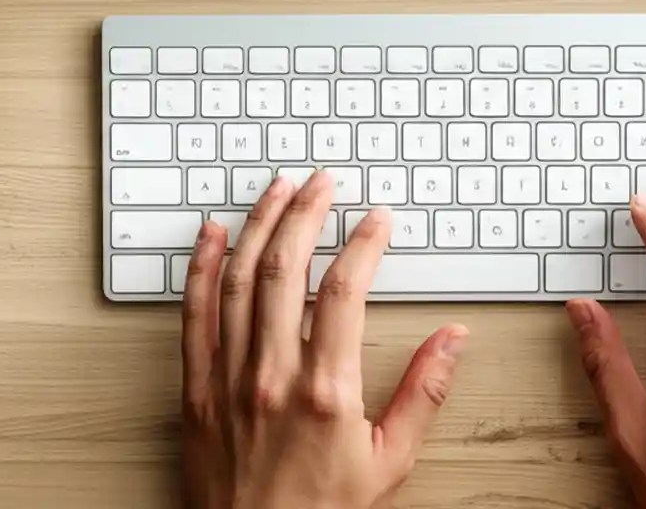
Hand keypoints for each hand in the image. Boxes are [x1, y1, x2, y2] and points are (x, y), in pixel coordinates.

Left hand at [181, 173, 468, 508]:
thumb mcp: (392, 462)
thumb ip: (424, 393)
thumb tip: (453, 340)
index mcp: (326, 391)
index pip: (345, 289)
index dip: (363, 242)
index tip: (377, 219)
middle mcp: (272, 376)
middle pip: (285, 269)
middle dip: (306, 213)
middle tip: (323, 183)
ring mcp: (228, 380)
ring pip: (237, 281)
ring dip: (257, 226)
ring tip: (277, 191)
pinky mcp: (195, 391)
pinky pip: (192, 316)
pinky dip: (199, 268)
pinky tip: (210, 236)